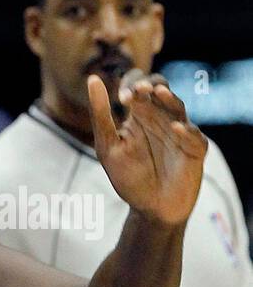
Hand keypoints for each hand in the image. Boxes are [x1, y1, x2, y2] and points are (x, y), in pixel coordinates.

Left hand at [89, 70, 206, 227]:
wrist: (149, 208)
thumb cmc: (128, 176)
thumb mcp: (107, 145)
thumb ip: (101, 114)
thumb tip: (92, 79)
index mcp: (140, 115)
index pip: (138, 87)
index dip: (132, 86)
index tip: (122, 98)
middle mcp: (161, 118)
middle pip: (161, 90)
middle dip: (151, 87)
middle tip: (140, 89)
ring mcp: (180, 132)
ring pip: (178, 107)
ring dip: (169, 99)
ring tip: (158, 93)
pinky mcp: (194, 149)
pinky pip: (194, 136)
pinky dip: (185, 132)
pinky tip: (176, 129)